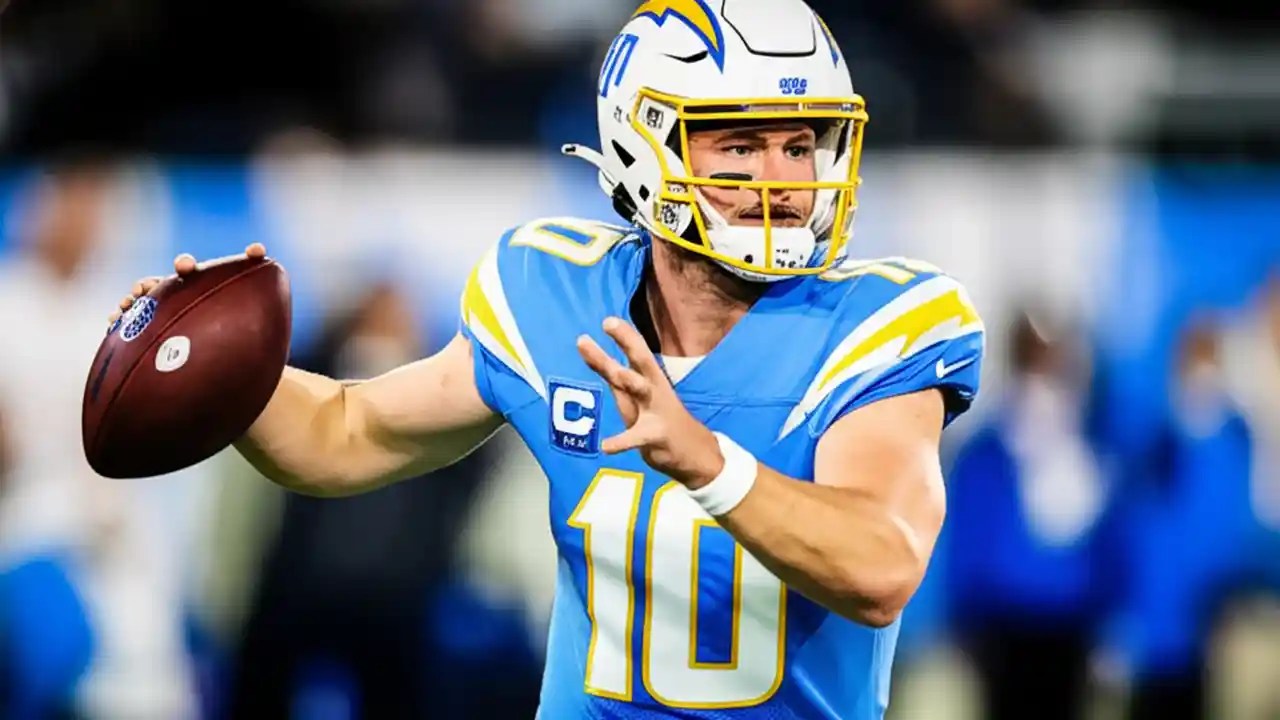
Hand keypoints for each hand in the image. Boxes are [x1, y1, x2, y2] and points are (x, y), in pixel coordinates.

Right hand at [107, 243, 265, 326]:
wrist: (219, 341)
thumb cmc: (229, 311)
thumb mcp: (241, 294)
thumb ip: (250, 268)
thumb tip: (259, 248)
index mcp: (194, 282)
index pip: (187, 269)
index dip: (184, 265)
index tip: (184, 267)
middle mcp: (172, 293)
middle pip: (154, 285)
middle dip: (145, 286)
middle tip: (140, 292)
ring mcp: (159, 311)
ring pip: (138, 304)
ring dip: (128, 302)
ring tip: (123, 308)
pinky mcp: (148, 330)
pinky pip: (130, 326)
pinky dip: (119, 322)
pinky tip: (111, 325)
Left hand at [576, 317, 723, 487]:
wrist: (694, 453)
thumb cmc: (657, 418)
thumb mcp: (632, 394)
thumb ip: (609, 372)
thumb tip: (585, 346)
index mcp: (649, 378)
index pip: (637, 351)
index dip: (624, 334)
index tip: (607, 320)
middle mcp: (654, 389)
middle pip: (641, 360)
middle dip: (627, 342)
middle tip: (609, 323)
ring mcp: (657, 411)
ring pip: (642, 391)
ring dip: (630, 381)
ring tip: (617, 374)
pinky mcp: (656, 436)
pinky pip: (636, 438)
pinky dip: (620, 442)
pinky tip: (606, 446)